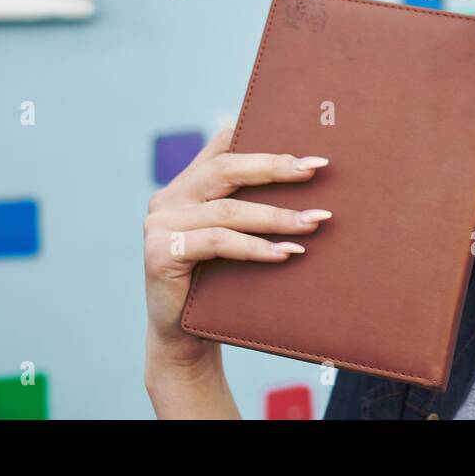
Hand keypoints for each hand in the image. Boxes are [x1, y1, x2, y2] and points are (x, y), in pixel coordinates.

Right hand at [143, 126, 331, 369]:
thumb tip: (307, 180)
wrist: (186, 337)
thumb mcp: (234, 237)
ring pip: (228, 210)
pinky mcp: (161, 253)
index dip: (259, 138)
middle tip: (315, 169)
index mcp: (185, 185)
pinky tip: (285, 252)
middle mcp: (168, 198)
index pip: (221, 146)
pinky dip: (255, 247)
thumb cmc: (220, 283)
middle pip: (226, 169)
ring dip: (276, 216)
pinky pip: (218, 242)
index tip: (302, 144)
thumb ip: (250, 208)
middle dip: (274, 167)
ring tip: (315, 221)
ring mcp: (159, 224)